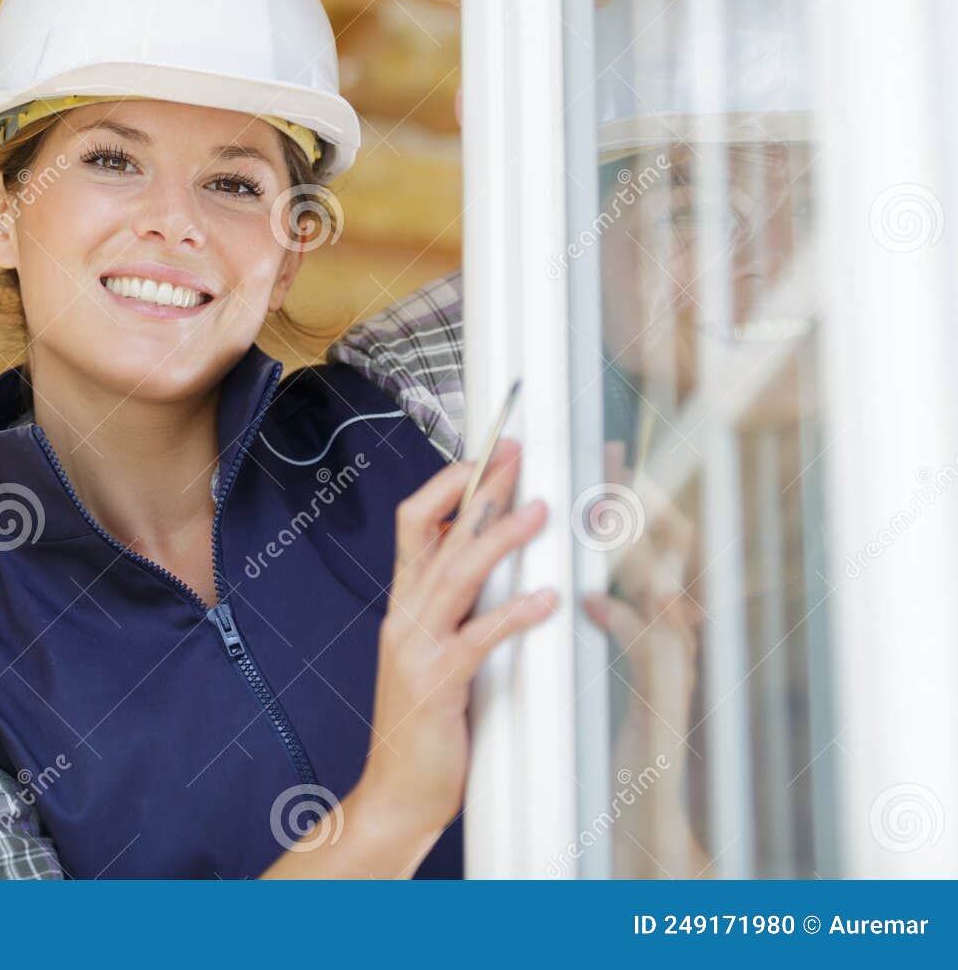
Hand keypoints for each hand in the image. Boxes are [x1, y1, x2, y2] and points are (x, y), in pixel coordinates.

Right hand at [358, 437, 556, 850]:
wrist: (396, 792)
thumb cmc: (423, 727)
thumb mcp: (434, 656)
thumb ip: (457, 614)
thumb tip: (502, 574)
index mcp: (404, 607)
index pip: (415, 526)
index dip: (449, 486)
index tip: (486, 455)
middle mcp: (405, 618)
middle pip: (436, 535)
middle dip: (478, 490)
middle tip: (514, 456)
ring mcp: (415, 649)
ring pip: (454, 575)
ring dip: (499, 538)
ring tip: (538, 512)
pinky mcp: (437, 685)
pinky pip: (477, 639)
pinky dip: (513, 614)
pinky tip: (545, 600)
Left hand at [581, 439, 709, 875]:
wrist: (636, 802)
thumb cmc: (610, 724)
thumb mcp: (611, 652)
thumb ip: (605, 603)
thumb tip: (581, 556)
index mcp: (655, 613)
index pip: (651, 540)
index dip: (635, 493)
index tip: (607, 452)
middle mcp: (673, 630)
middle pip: (671, 552)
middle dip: (642, 503)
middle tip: (612, 464)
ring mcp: (673, 662)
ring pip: (664, 590)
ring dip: (634, 550)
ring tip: (603, 515)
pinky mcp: (662, 698)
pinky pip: (648, 652)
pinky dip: (623, 622)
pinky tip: (593, 604)